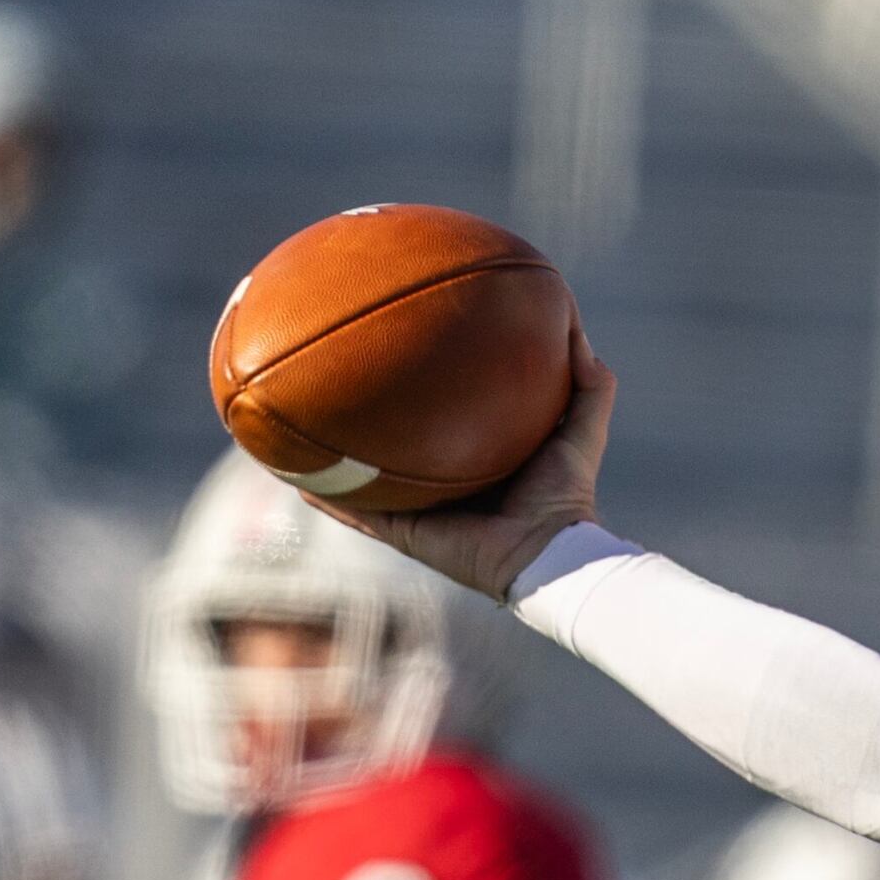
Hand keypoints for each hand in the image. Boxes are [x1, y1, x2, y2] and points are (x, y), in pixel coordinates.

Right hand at [322, 330, 613, 604]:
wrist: (552, 554)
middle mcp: (440, 487)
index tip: (396, 361)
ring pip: (361, 481)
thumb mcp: (581, 428)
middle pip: (391, 448)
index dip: (417, 397)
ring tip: (290, 429)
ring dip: (327, 461)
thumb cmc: (568, 495)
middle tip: (331, 384)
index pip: (437, 423)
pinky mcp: (405, 536)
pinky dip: (326, 497)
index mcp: (473, 463)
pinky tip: (293, 478)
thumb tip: (574, 325)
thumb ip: (589, 383)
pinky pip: (356, 514)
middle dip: (362, 423)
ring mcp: (418, 513)